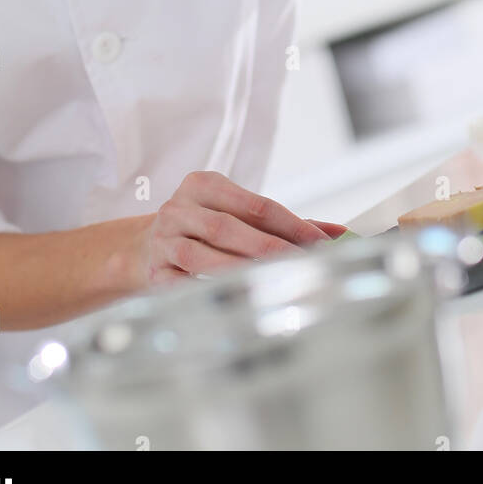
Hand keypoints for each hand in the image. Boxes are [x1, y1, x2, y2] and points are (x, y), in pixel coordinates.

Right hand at [145, 171, 339, 285]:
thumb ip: (285, 223)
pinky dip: (210, 291)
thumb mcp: (236, 214)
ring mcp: (163, 239)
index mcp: (204, 184)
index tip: (322, 243)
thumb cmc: (205, 227)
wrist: (142, 247)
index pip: (256, 204)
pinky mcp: (154, 272)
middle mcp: (180, 207)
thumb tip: (339, 232)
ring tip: (273, 283)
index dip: (291, 224)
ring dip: (240, 271)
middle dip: (269, 249)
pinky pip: (184, 284)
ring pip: (204, 256)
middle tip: (302, 264)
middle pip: (229, 228)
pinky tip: (235, 299)